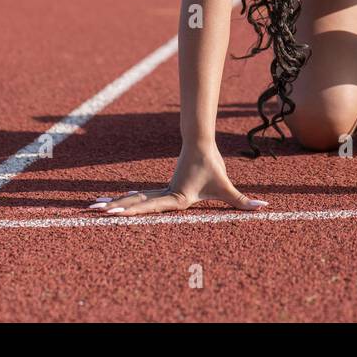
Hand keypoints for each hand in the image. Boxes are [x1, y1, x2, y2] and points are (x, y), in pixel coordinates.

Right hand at [88, 143, 267, 214]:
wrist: (201, 143)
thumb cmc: (213, 166)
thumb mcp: (227, 187)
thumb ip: (243, 201)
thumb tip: (265, 207)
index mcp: (176, 198)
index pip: (150, 206)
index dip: (131, 210)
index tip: (113, 212)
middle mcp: (165, 195)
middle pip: (136, 202)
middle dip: (114, 208)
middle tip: (92, 211)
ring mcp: (162, 191)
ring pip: (135, 198)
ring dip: (116, 203)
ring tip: (93, 208)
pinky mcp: (163, 189)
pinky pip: (141, 197)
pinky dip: (126, 200)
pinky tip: (113, 203)